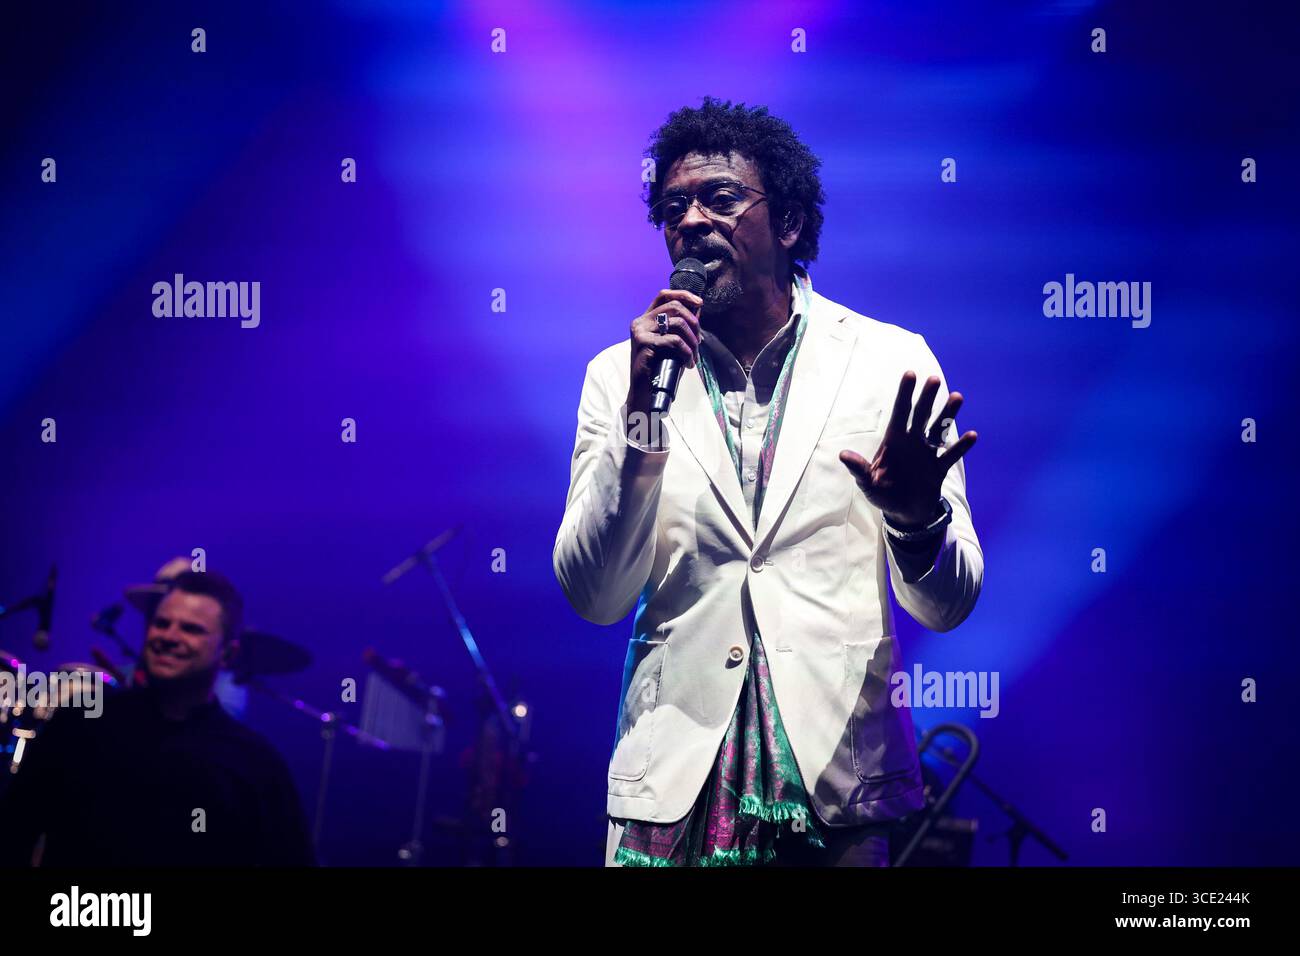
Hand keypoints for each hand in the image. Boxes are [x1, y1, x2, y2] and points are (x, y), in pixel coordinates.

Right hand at [626, 288, 701, 419]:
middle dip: (694, 322)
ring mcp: (640, 331)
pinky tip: (689, 362)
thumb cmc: (659, 368)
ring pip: (677, 322)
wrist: (645, 391)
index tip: (699, 302)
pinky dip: (686, 351)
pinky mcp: (643, 343)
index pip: (663, 295)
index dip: (683, 294)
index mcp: (646, 319)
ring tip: (695, 355)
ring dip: (692, 340)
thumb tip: (698, 308)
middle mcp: (640, 322)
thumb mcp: (672, 344)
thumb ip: (681, 326)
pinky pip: (673, 340)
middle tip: (699, 341)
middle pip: (674, 306)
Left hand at [838, 371, 976, 526]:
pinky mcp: (939, 468)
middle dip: (927, 398)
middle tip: (934, 379)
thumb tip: (843, 455)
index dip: (904, 394)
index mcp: (894, 440)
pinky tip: (972, 435)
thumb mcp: (867, 483)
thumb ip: (859, 469)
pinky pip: (951, 455)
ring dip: (948, 414)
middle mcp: (912, 442)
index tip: (910, 374)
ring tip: (957, 397)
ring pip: (939, 429)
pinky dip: (961, 446)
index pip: (900, 412)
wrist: (903, 513)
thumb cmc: (882, 494)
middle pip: (921, 415)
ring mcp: (927, 453)